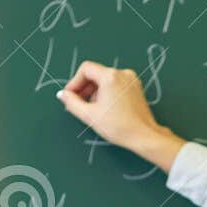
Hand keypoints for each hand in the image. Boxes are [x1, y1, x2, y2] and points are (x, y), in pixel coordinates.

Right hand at [56, 60, 182, 169]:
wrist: (144, 136)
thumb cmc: (119, 126)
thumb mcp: (89, 115)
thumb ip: (72, 102)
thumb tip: (63, 94)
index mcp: (110, 76)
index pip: (85, 69)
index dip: (74, 82)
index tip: (70, 95)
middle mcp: (122, 73)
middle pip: (96, 74)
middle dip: (84, 88)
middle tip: (77, 103)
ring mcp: (131, 80)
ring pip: (105, 80)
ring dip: (94, 91)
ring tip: (91, 108)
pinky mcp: (136, 88)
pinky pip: (115, 85)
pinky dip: (106, 93)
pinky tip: (104, 108)